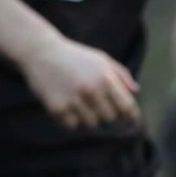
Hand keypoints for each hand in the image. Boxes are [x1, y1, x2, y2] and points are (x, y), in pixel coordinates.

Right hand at [19, 34, 139, 129]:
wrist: (40, 51)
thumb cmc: (75, 56)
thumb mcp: (101, 59)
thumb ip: (121, 75)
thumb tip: (136, 92)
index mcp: (105, 78)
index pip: (127, 107)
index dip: (132, 117)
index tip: (132, 122)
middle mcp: (91, 90)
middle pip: (110, 119)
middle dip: (107, 115)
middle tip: (98, 105)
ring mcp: (74, 100)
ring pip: (92, 124)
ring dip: (89, 117)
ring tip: (80, 102)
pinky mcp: (58, 107)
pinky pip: (73, 125)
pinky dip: (72, 119)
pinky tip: (66, 104)